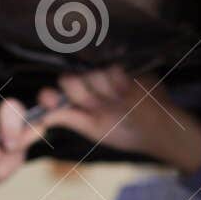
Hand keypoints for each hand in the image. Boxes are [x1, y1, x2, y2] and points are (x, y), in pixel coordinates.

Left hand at [35, 66, 200, 174]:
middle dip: (82, 94)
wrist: (157, 130)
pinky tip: (127, 93)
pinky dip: (118, 84)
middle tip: (99, 105)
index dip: (50, 96)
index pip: (55, 93)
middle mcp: (88, 85)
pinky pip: (111, 69)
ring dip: (105, 93)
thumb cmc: (126, 132)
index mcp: (79, 102)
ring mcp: (105, 75)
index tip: (50, 100)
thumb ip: (71, 119)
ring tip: (120, 101)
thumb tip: (43, 117)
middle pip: (69, 80)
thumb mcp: (95, 130)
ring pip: (91, 75)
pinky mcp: (123, 67)